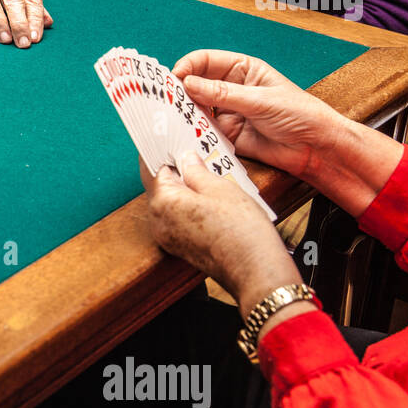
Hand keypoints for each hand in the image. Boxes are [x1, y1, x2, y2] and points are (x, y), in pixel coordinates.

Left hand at [142, 152, 300, 313]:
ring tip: (203, 171)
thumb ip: (197, 170)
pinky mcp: (179, 246)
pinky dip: (187, 204)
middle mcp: (158, 221)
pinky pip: (177, 217)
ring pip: (169, 201)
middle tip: (189, 149)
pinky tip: (206, 195)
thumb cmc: (241, 231)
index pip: (152, 166)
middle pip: (159, 184)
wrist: (255, 271)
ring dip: (182, 186)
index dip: (161, 149)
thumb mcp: (221, 188)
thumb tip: (186, 158)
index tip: (165, 135)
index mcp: (163, 201)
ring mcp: (167, 236)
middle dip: (173, 167)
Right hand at [172, 50, 347, 179]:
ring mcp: (227, 112)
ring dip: (185, 113)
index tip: (175, 78)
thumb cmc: (299, 114)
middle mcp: (231, 89)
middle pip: (196, 84)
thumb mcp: (260, 100)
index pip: (206, 61)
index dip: (189, 67)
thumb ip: (223, 93)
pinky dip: (193, 133)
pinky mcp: (226, 134)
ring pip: (196, 109)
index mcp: (242, 70)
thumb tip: (189, 83)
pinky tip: (187, 134)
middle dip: (181, 91)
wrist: (315, 148)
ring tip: (173, 118)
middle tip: (166, 100)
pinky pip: (203, 131)